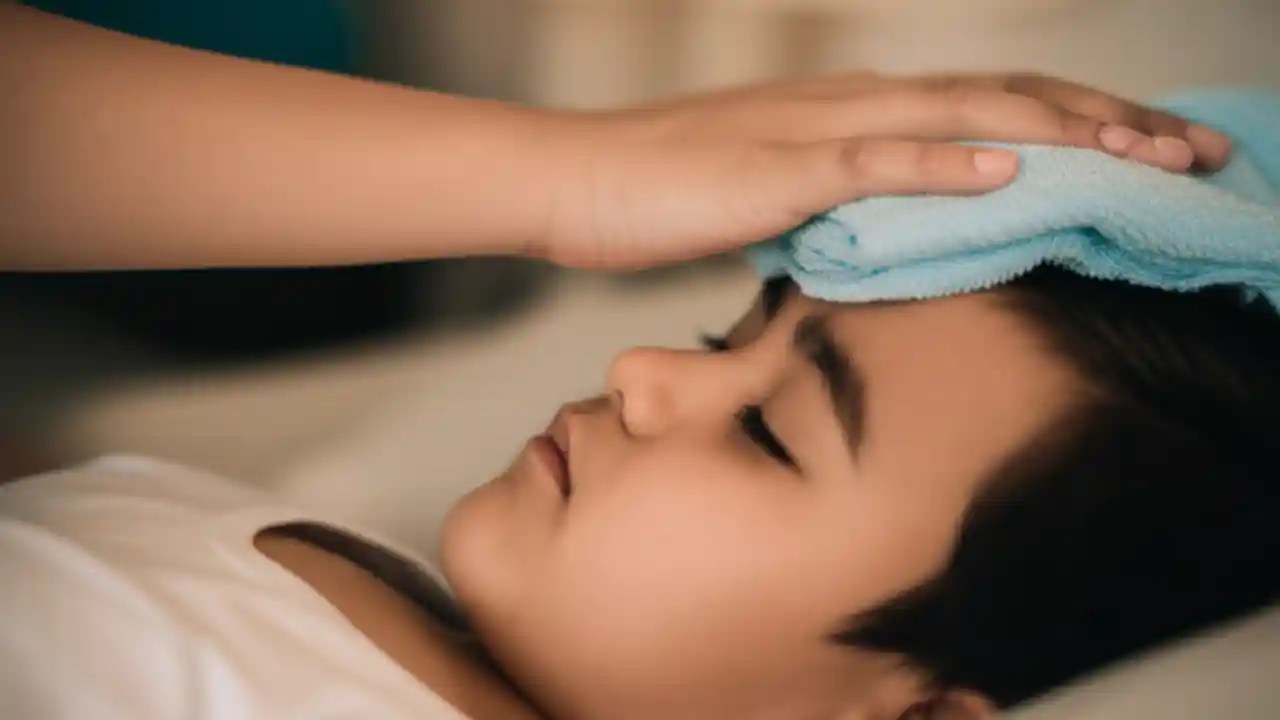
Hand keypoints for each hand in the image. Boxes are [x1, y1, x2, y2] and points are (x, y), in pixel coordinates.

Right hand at [530, 72, 1232, 269]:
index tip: (1150, 150)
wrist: (574, 180)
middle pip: (1001, 99)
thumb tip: (892, 229)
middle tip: (1193, 149)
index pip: (987, 106)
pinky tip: (1005, 173)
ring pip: (957, 117)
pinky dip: (943, 163)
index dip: (1077, 121)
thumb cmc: (661, 193)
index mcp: (854, 111)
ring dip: (1055, 131)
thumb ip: (842, 203)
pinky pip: (872, 161)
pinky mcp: (775, 168)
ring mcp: (814, 130)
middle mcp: (850, 103)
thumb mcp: (773, 198)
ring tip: (1139, 150)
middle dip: (1106, 120)